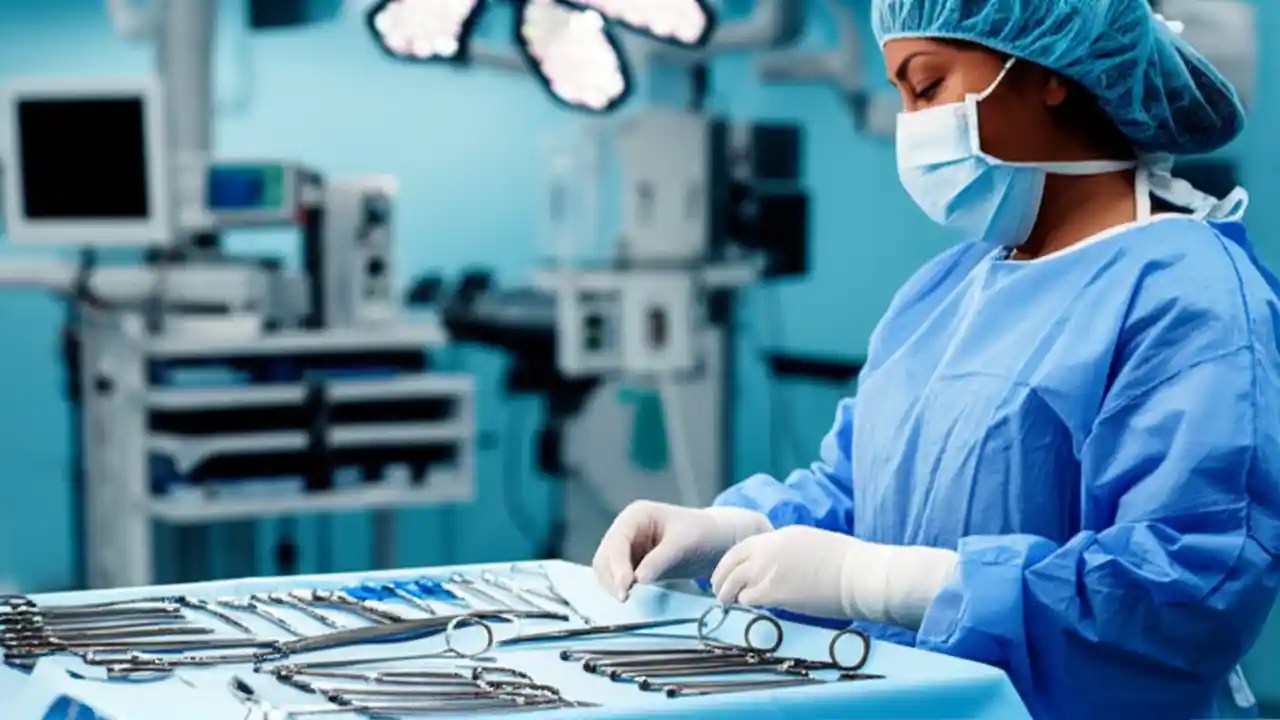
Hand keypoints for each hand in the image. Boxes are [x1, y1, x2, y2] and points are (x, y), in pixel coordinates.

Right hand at [593, 501, 771, 600]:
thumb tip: (637, 580)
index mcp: (636, 515)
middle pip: (604, 557)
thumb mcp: (683, 544)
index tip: (626, 587)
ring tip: (629, 598)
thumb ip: (660, 560)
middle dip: (612, 578)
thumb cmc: (702, 535)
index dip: (617, 565)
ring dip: (613, 585)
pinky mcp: (631, 563)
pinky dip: (620, 588)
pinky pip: (616, 578)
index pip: (617, 542)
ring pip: (606, 570)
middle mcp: (626, 529)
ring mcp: (626, 547)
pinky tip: (632, 596)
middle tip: (625, 599)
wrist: (715, 542)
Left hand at [710, 526, 958, 628]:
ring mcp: (769, 569)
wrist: (861, 575)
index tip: (727, 571)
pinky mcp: (774, 592)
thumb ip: (792, 552)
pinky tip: (749, 608)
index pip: (744, 546)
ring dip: (727, 594)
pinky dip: (745, 604)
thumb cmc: (849, 565)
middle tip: (718, 590)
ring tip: (725, 603)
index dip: (731, 561)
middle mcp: (770, 549)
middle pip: (731, 561)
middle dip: (721, 577)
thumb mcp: (814, 545)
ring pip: (733, 581)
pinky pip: (747, 599)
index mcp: (781, 536)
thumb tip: (787, 565)